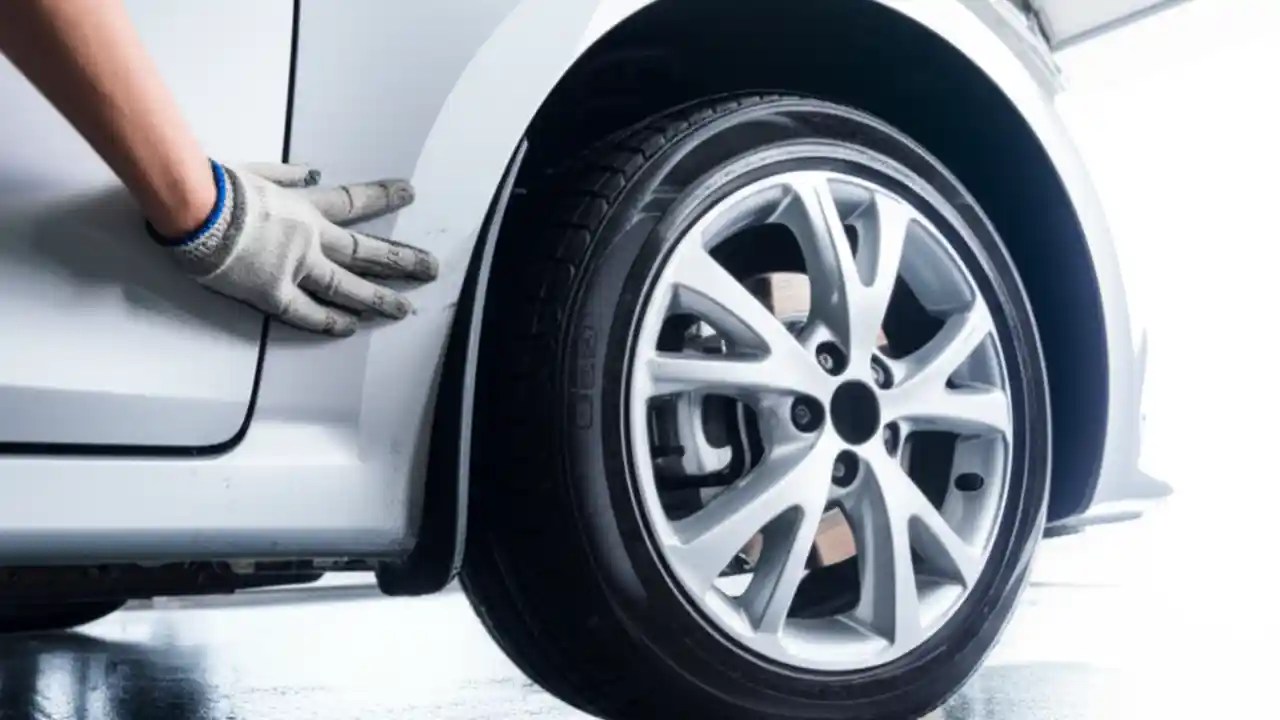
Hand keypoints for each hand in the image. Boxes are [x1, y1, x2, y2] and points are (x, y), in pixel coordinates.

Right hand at [153, 160, 436, 335]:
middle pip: (366, 250)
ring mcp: (296, 267)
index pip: (353, 202)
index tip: (409, 194)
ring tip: (405, 309)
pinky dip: (330, 321)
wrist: (192, 208)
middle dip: (401, 259)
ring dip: (379, 298)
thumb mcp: (255, 170)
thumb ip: (285, 174)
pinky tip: (351, 327)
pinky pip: (307, 313)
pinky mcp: (273, 293)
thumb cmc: (215, 186)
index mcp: (303, 206)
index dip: (384, 197)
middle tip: (431, 267)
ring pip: (347, 287)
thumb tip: (309, 170)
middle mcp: (310, 239)